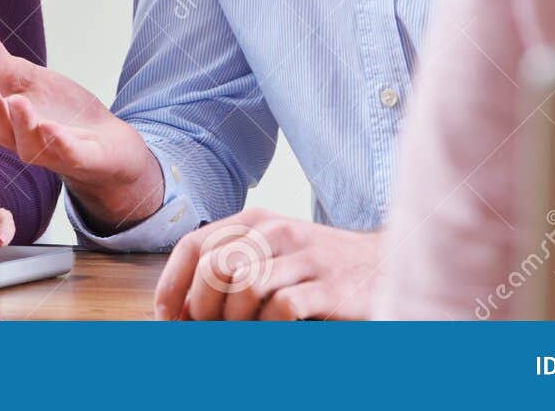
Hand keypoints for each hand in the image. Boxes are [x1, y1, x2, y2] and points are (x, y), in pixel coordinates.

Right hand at [0, 21, 164, 230]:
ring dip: (23, 124)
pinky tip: (53, 128)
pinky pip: (70, 154)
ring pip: (32, 145)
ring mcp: (54, 153)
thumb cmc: (58, 111)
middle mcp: (25, 141)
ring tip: (17, 101)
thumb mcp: (24, 77)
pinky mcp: (84, 159)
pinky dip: (60, 144)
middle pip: (2, 131)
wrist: (106, 141)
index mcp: (7, 123)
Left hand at [155, 209, 381, 320]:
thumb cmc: (317, 267)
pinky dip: (269, 330)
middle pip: (214, 268)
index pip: (194, 245)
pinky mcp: (330, 287)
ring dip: (235, 323)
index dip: (172, 285)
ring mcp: (305, 257)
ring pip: (244, 288)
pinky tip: (277, 333)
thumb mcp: (270, 256)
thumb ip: (228, 270)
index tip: (167, 320)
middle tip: (210, 333)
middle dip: (202, 310)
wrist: (387, 265)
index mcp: (255, 220)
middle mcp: (276, 231)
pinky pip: (282, 309)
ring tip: (246, 333)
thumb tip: (178, 310)